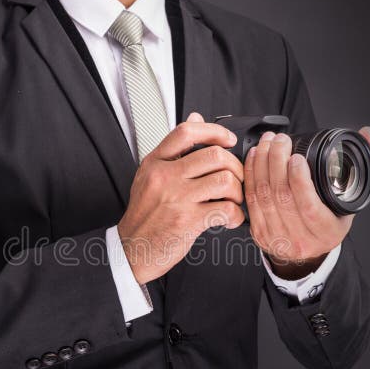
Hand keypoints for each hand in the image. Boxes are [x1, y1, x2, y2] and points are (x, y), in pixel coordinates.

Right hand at [118, 113, 245, 283]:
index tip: (228, 140)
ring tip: (233, 200)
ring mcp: (177, 198)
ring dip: (238, 192)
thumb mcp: (151, 176)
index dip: (215, 131)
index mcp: (155, 162)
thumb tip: (195, 119)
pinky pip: (225, 209)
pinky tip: (229, 218)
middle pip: (214, 155)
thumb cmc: (144, 215)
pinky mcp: (188, 220)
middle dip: (235, 168)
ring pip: (224, 180)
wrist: (131, 248)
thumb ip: (174, 149)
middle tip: (235, 180)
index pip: (187, 132)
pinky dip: (235, 215)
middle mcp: (165, 176)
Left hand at [245, 127, 369, 279]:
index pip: (309, 207)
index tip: (297, 157)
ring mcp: (277, 237)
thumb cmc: (329, 223)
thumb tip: (366, 135)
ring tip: (267, 142)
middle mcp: (300, 238)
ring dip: (262, 164)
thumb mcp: (349, 201)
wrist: (309, 254)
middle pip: (282, 197)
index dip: (299, 180)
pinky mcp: (259, 232)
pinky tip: (254, 157)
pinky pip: (250, 200)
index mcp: (326, 231)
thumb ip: (359, 166)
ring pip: (263, 196)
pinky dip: (251, 175)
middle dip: (277, 162)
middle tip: (280, 140)